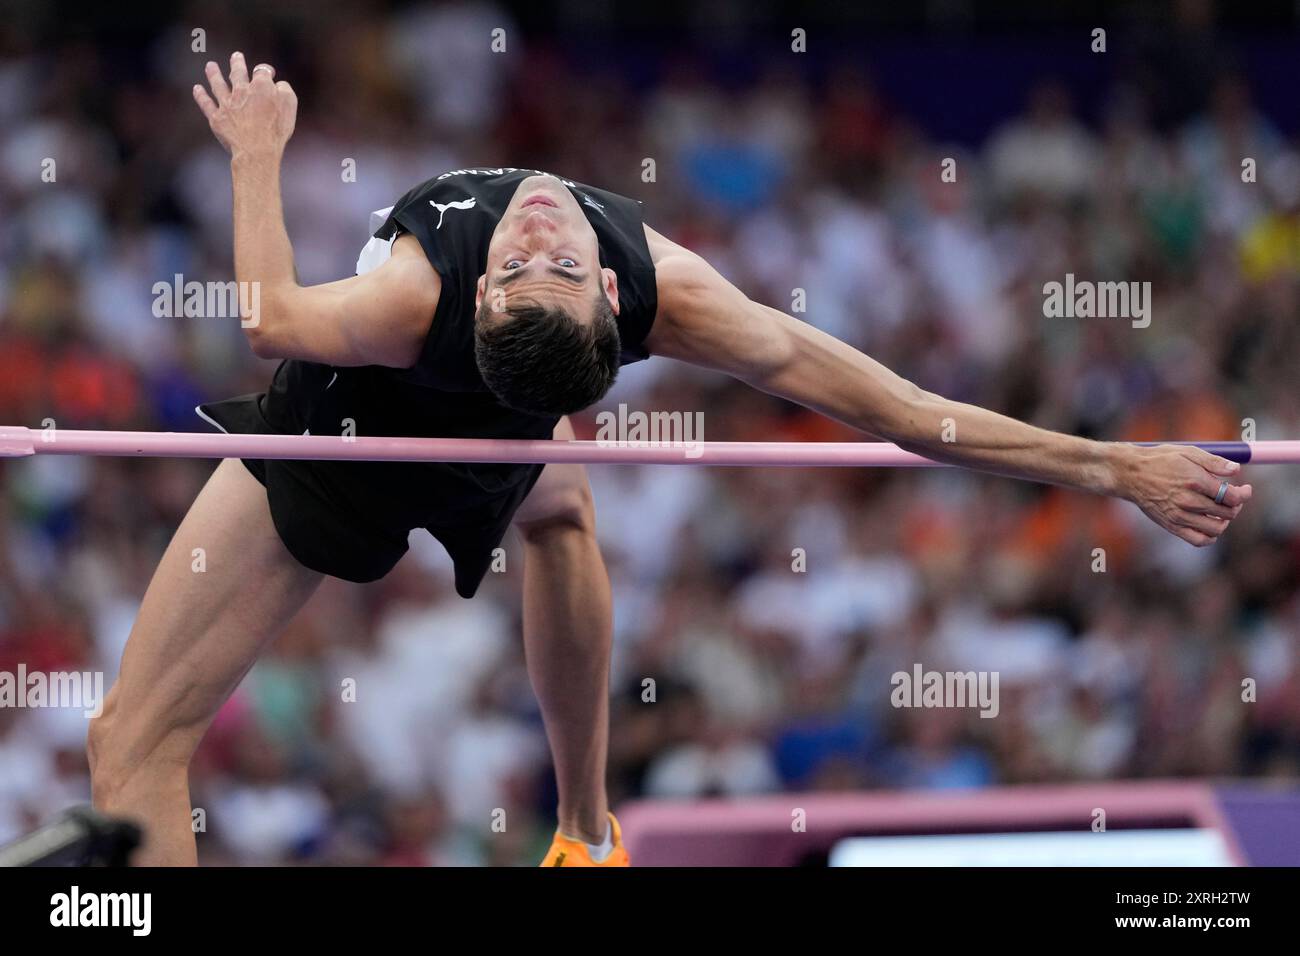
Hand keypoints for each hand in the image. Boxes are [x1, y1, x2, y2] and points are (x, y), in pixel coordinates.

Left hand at [192, 52, 296, 158]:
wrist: (257, 150)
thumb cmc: (276, 129)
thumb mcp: (290, 105)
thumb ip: (285, 89)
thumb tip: (278, 84)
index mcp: (261, 86)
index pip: (262, 71)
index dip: (266, 71)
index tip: (268, 73)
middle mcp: (241, 91)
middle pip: (237, 73)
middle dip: (237, 63)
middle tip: (236, 56)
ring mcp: (227, 104)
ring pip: (218, 84)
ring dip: (214, 74)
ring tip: (210, 66)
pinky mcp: (216, 118)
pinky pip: (206, 104)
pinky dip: (201, 96)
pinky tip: (197, 89)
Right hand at [1116, 444, 1251, 545]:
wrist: (1129, 474)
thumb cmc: (1159, 460)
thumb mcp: (1187, 452)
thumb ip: (1214, 461)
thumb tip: (1236, 470)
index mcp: (1195, 481)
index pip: (1232, 496)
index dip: (1244, 494)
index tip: (1244, 489)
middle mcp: (1188, 500)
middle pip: (1227, 512)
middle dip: (1236, 505)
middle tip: (1232, 498)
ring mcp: (1179, 516)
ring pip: (1216, 528)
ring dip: (1225, 521)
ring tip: (1221, 511)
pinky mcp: (1171, 525)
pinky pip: (1199, 540)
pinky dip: (1210, 536)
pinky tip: (1210, 524)